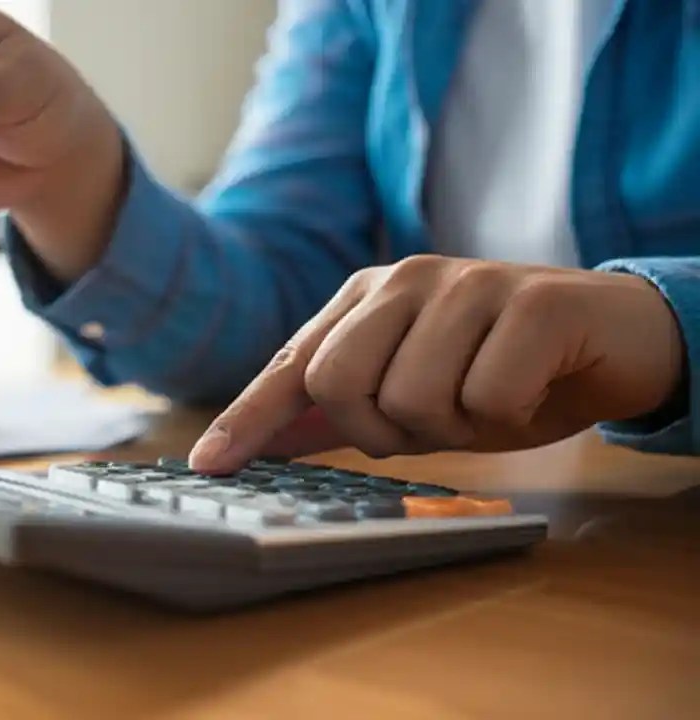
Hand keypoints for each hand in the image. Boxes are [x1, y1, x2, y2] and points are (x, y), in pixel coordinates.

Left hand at [189, 256, 686, 472]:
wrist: (613, 338)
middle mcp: (405, 278)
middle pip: (337, 384)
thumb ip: (338, 412)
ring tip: (486, 399)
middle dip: (381, 429)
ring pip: (412, 399)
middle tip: (434, 420)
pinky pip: (485, 400)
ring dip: (453, 427)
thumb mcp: (411, 393)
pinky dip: (509, 416)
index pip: (291, 366)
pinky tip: (532, 387)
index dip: (247, 418)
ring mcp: (469, 282)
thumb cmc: (499, 368)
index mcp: (364, 298)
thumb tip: (258, 442)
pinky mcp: (533, 301)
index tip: (209, 464)